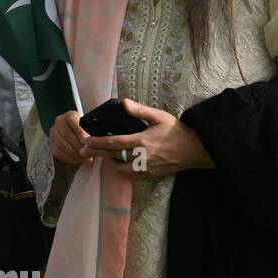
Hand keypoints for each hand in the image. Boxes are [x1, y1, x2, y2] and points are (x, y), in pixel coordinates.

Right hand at [50, 110, 92, 164]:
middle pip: (66, 134)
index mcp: (70, 115)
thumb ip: (92, 131)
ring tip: (84, 159)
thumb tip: (97, 141)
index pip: (73, 121)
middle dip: (78, 146)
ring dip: (73, 153)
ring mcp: (53, 132)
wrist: (75, 132)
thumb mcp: (90, 126)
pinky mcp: (51, 143)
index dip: (80, 132)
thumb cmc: (85, 130)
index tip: (88, 141)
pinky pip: (57, 152)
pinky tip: (77, 160)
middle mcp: (59, 122)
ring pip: (61, 144)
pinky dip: (68, 158)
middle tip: (87, 153)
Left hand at [80, 98, 212, 178]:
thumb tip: (123, 103)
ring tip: (104, 156)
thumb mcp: (159, 116)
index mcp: (141, 141)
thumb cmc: (176, 131)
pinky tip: (121, 162)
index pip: (113, 142)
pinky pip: (132, 174)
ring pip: (120, 169)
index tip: (85, 140)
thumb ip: (140, 111)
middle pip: (112, 156)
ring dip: (110, 162)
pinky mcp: (151, 175)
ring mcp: (146, 168)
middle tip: (82, 151)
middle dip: (96, 153)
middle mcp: (141, 157)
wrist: (195, 149)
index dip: (97, 142)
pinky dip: (123, 169)